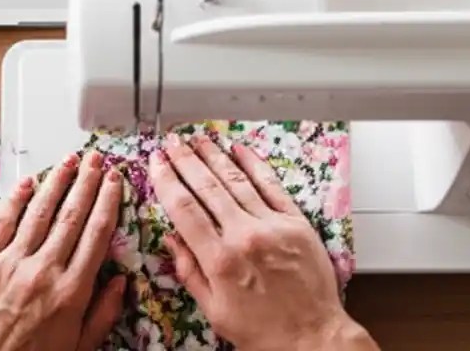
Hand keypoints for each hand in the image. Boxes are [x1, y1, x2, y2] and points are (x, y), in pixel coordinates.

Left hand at [0, 151, 125, 350]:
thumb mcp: (81, 347)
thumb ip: (103, 313)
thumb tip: (121, 280)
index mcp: (72, 292)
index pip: (96, 234)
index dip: (108, 202)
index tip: (115, 181)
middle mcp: (43, 271)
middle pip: (71, 216)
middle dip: (87, 182)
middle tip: (97, 159)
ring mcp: (10, 265)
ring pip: (38, 213)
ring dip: (56, 182)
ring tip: (70, 160)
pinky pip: (1, 224)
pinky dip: (15, 200)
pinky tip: (27, 182)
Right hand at [150, 135, 376, 350]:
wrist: (313, 337)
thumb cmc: (264, 332)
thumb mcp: (215, 311)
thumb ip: (191, 272)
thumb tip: (171, 240)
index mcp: (220, 261)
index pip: (184, 209)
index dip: (166, 181)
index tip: (156, 163)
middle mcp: (245, 237)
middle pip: (207, 188)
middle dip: (185, 160)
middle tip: (171, 142)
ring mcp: (272, 226)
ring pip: (236, 181)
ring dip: (213, 156)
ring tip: (198, 139)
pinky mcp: (296, 223)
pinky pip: (271, 186)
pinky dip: (254, 164)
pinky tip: (239, 149)